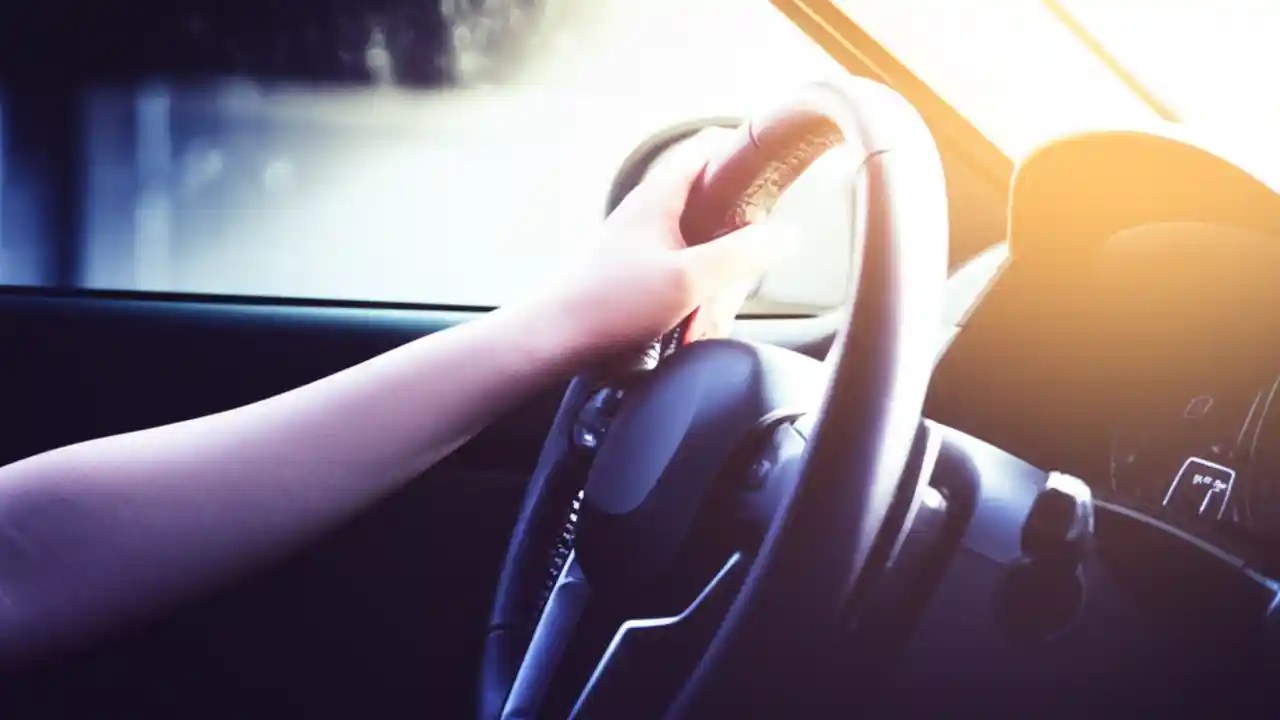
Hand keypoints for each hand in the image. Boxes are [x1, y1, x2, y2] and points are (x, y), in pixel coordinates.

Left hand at [549, 129, 796, 361]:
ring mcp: (642, 245)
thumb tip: (788, 235)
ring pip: (701, 250)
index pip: (706, 150)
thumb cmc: (613, 303)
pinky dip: (695, 298)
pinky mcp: (637, 274)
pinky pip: (683, 276)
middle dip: (735, 247)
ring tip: (707, 318)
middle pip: (713, 208)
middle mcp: (648, 213)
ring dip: (714, 284)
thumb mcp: (690, 278)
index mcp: (658, 196)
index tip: (772, 172)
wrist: (556, 340)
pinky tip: (691, 328)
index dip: (741, 152)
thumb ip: (743, 254)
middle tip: (737, 279)